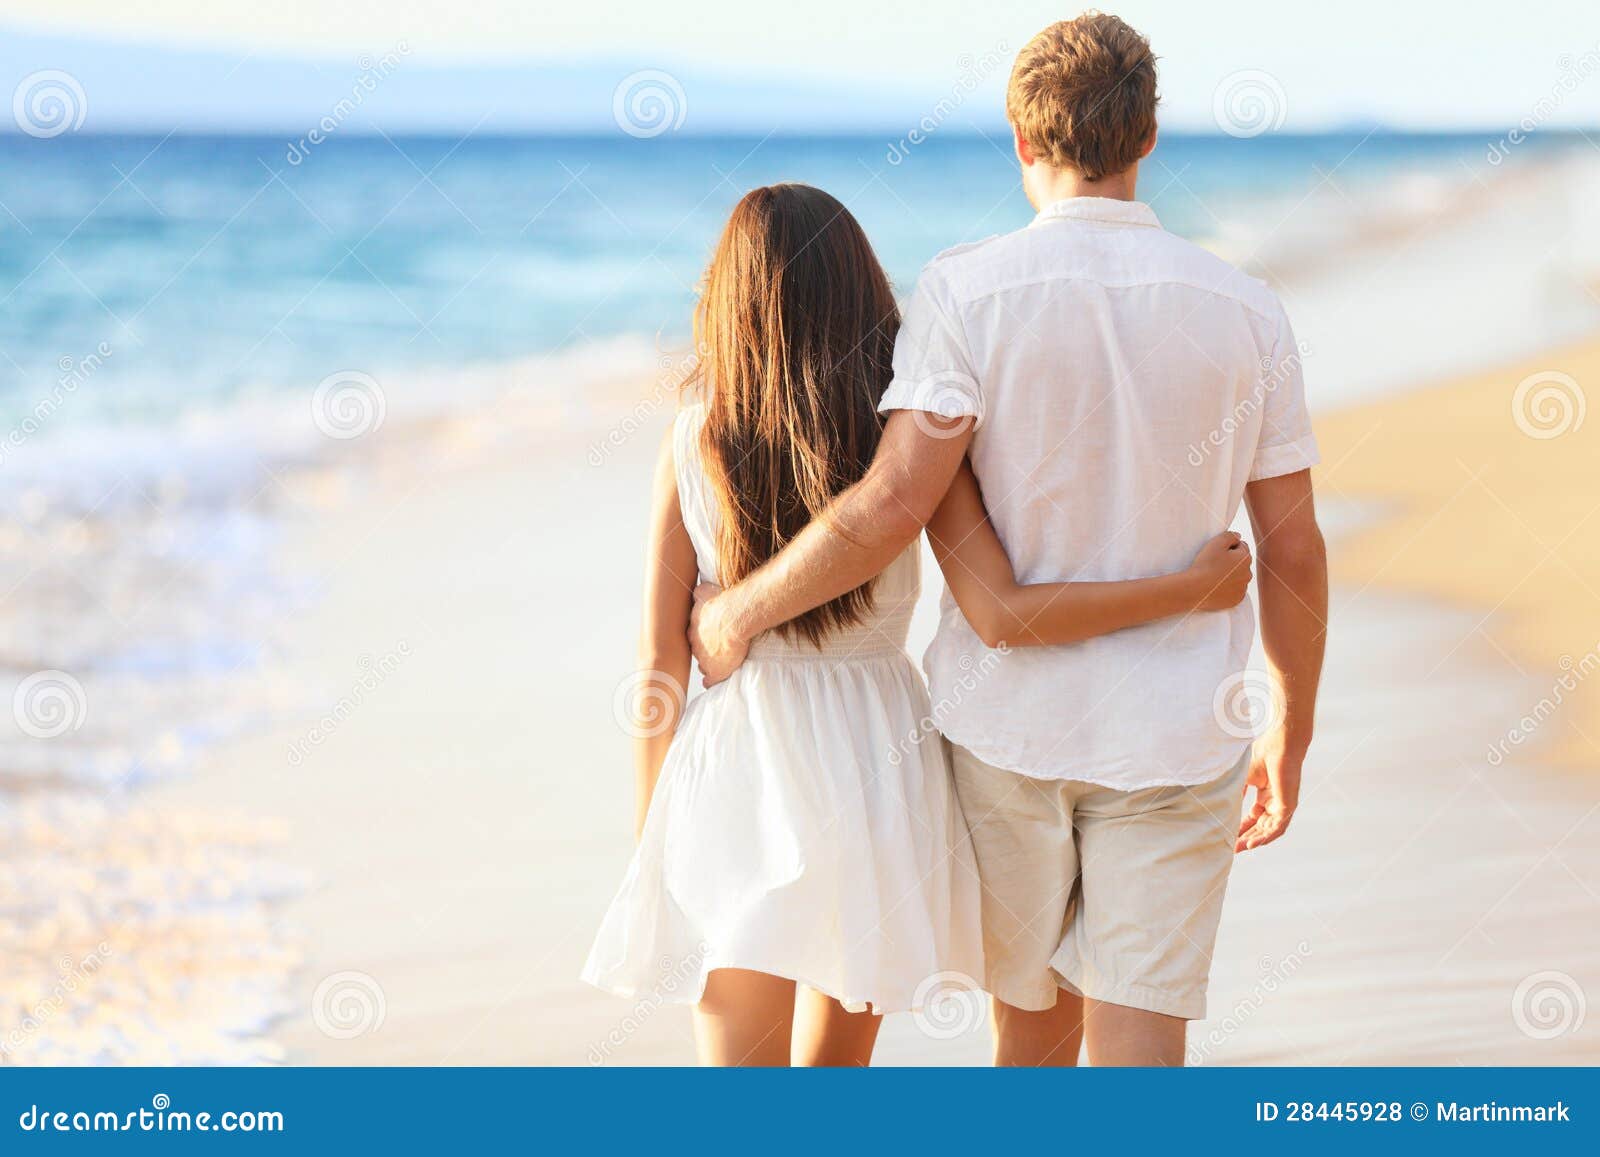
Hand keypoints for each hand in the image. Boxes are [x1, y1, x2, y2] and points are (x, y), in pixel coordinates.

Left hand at [689, 583, 750, 686]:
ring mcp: (704, 660)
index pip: (693, 637)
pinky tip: (715, 679)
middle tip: (717, 648)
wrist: (734, 619)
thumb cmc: (722, 603)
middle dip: (706, 650)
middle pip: (698, 651)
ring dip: (710, 664)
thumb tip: (696, 590)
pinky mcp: (715, 672)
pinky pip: (709, 681)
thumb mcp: (705, 591)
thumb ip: (698, 593)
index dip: (702, 637)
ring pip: (703, 665)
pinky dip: (712, 681)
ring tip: (721, 662)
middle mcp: (694, 646)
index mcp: (692, 630)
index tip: (710, 636)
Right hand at [1187, 531, 1252, 610]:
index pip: (1242, 547)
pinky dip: (1228, 588)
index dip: (1229, 547)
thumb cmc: (1205, 564)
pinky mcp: (1236, 600)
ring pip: (1238, 577)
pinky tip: (1217, 586)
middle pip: (1241, 563)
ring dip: (1231, 575)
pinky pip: (1234, 591)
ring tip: (1214, 576)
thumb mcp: (1216, 542)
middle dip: (1232, 562)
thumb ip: (1230, 535)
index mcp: (1245, 558)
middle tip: (1215, 563)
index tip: (1217, 552)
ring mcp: (1243, 588)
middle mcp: (1248, 573)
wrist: (1195, 589)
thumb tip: (1238, 536)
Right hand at [1236, 727, 1300, 851]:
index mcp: (1266, 794)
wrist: (1279, 744)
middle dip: (1245, 837)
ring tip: (1239, 848)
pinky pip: (1277, 827)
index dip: (1241, 827)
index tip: (1228, 836)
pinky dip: (1265, 837)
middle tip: (1231, 848)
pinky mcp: (1289, 806)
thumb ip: (1236, 792)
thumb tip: (1223, 806)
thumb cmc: (1262, 754)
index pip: (1253, 817)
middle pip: (1260, 826)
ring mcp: (1283, 805)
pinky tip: (1252, 843)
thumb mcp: (1242, 777)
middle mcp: (1275, 801)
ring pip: (1269, 829)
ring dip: (1254, 840)